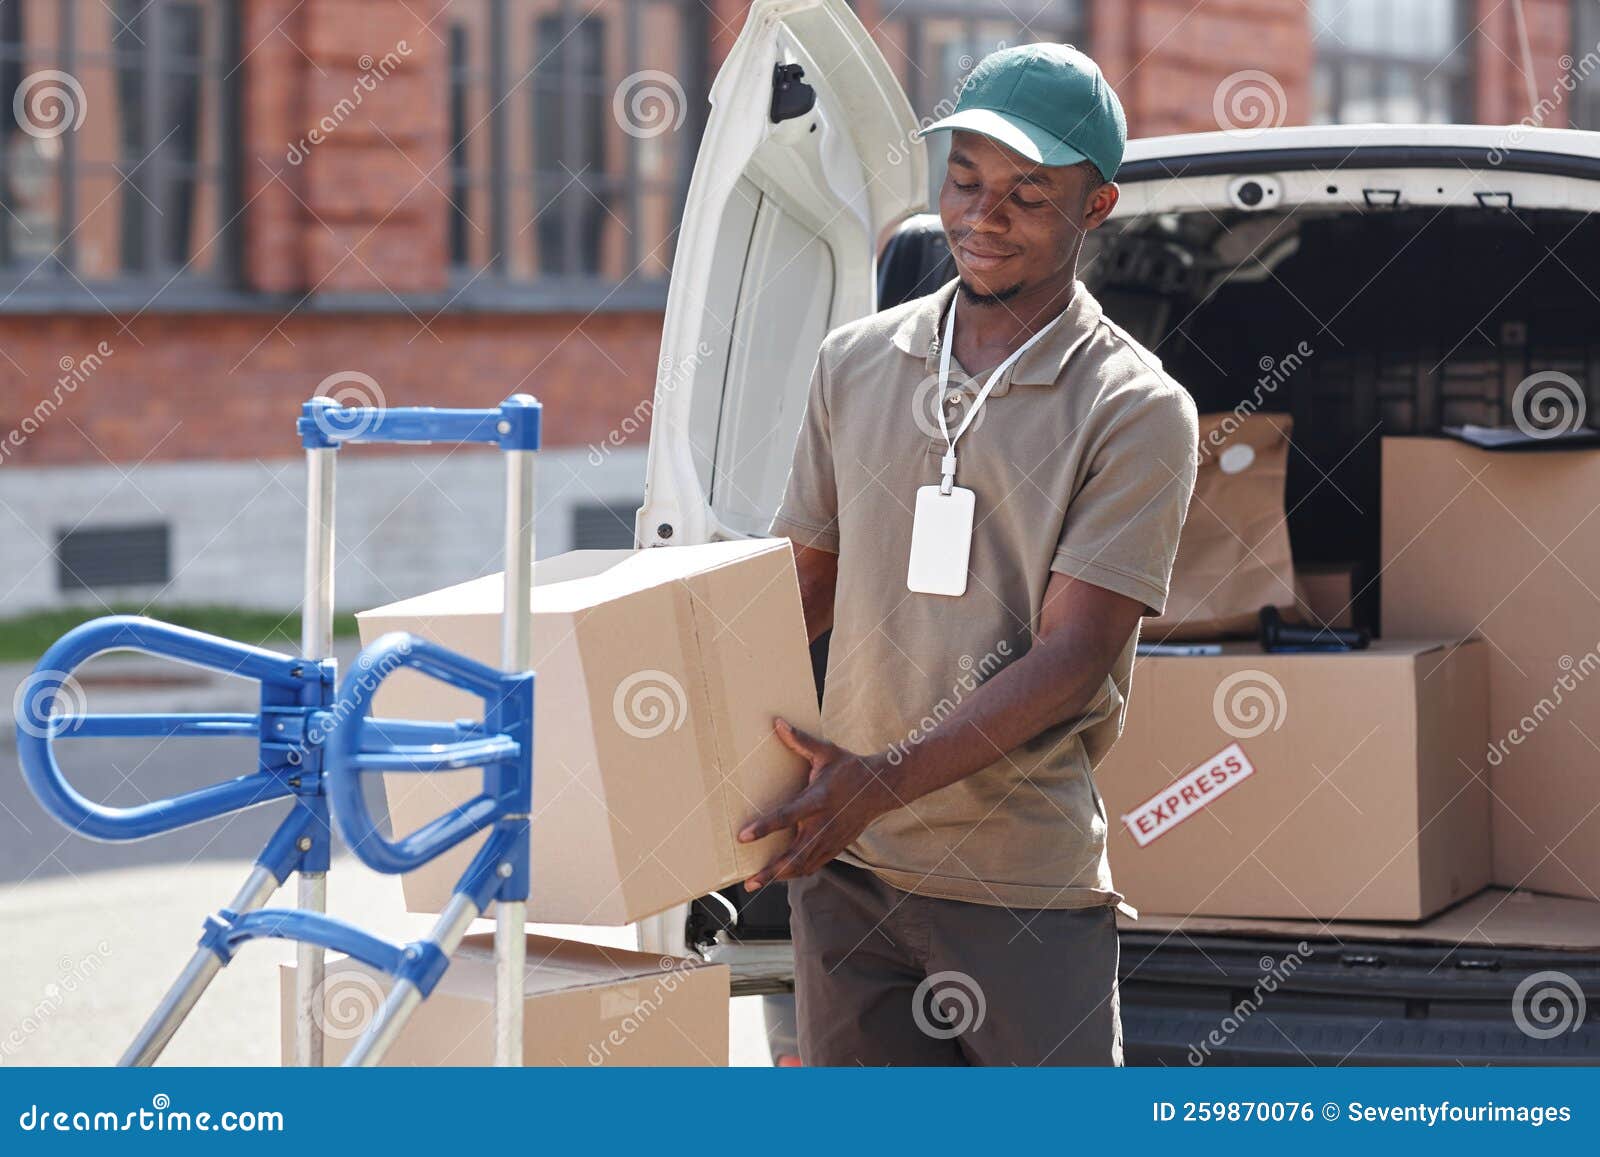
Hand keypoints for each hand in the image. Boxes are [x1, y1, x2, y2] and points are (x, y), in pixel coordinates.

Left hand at [737, 719, 899, 890]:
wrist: (881, 789)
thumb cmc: (851, 768)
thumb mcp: (827, 752)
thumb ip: (800, 741)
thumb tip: (777, 722)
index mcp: (818, 800)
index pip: (787, 817)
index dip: (764, 827)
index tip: (744, 836)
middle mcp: (824, 824)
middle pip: (794, 854)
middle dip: (771, 870)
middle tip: (749, 880)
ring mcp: (831, 839)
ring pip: (803, 865)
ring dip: (780, 876)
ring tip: (756, 882)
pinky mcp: (836, 847)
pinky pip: (813, 865)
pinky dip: (796, 872)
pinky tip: (779, 876)